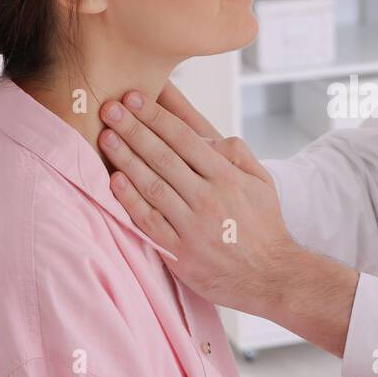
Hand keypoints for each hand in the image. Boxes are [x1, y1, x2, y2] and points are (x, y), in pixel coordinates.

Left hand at [98, 86, 297, 319]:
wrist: (271, 277)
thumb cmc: (265, 228)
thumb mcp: (263, 184)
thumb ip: (239, 155)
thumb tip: (212, 137)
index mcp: (227, 178)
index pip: (185, 139)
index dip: (156, 116)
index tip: (134, 99)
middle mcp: (208, 198)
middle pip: (163, 156)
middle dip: (133, 129)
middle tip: (109, 108)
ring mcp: (192, 226)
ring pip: (152, 185)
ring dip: (126, 159)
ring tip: (106, 137)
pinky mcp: (180, 252)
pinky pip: (148, 221)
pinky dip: (130, 200)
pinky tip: (114, 181)